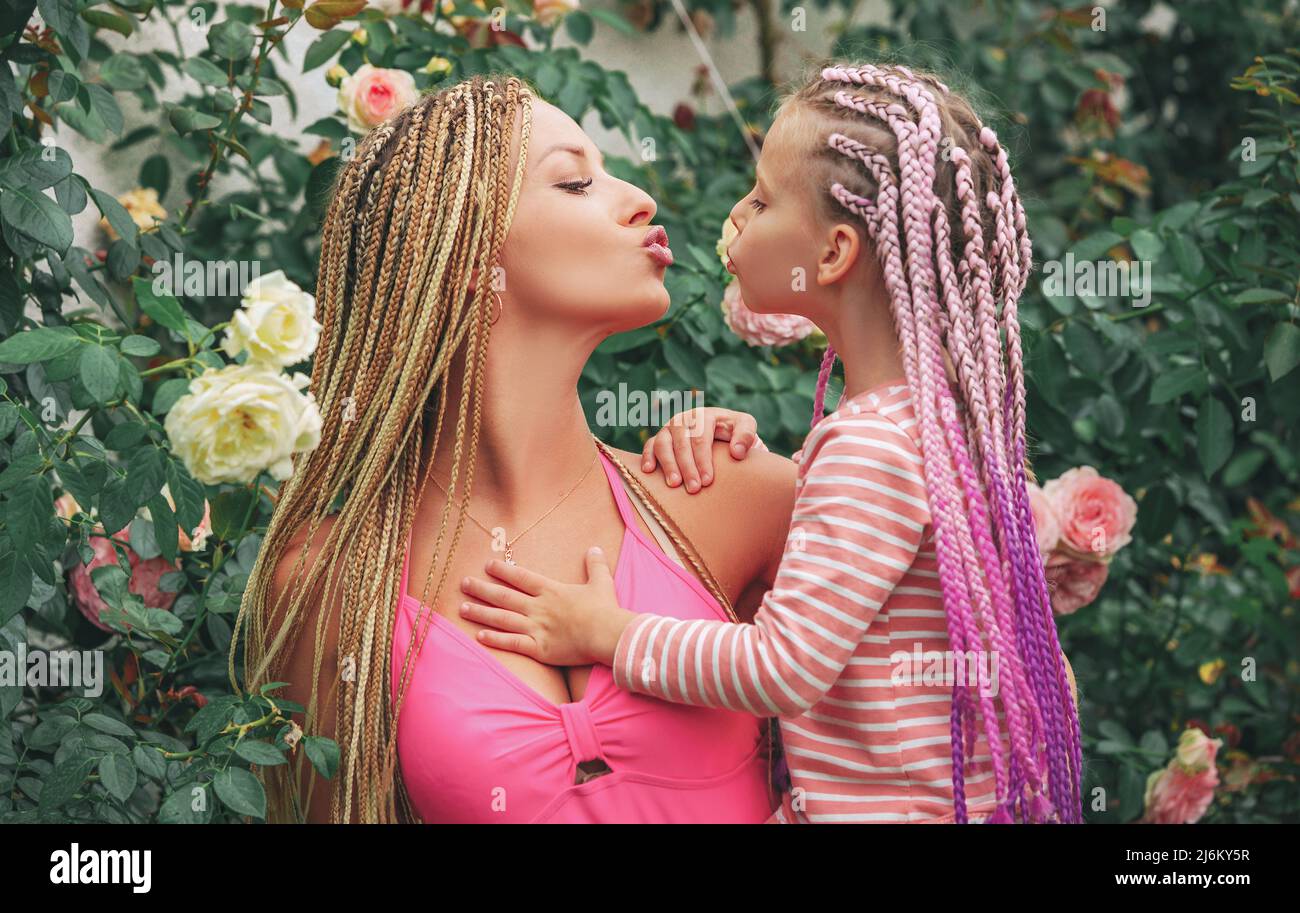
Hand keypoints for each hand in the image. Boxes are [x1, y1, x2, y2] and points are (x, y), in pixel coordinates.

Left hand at [458, 547, 634, 666]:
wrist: (607, 634)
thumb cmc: (605, 609)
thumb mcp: (602, 582)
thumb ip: (596, 565)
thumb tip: (594, 548)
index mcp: (551, 591)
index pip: (521, 577)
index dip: (503, 570)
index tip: (487, 565)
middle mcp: (539, 608)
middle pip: (504, 596)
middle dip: (482, 589)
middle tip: (463, 583)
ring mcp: (537, 628)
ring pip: (502, 619)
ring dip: (481, 613)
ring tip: (463, 608)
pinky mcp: (539, 649)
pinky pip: (512, 643)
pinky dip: (495, 640)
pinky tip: (479, 636)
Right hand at [641, 407, 764, 492]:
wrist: (723, 435)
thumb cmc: (734, 434)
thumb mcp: (745, 427)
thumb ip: (746, 435)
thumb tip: (737, 452)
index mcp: (706, 415)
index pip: (702, 437)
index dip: (703, 460)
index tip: (707, 481)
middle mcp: (685, 418)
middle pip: (682, 443)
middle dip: (687, 467)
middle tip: (694, 489)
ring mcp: (670, 428)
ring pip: (663, 443)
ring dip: (668, 464)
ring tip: (674, 484)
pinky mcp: (660, 437)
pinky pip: (650, 445)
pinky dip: (647, 456)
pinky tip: (649, 470)